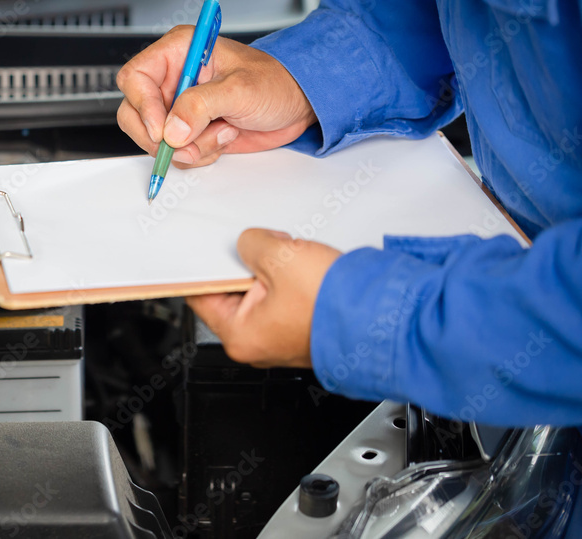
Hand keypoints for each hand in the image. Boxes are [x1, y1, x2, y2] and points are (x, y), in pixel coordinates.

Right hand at [116, 26, 316, 166]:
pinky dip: (198, 154)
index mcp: (178, 53)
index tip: (162, 129)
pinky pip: (175, 153)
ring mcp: (179, 108)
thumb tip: (172, 129)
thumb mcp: (240, 89)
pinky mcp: (189, 131)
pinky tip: (223, 138)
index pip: (135, 78)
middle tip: (189, 143)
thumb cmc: (276, 82)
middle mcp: (173, 79)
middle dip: (161, 137)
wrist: (297, 105)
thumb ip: (201, 106)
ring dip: (188, 147)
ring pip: (154, 139)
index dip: (142, 106)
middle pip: (134, 113)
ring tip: (221, 133)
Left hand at [188, 229, 341, 367]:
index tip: (206, 247)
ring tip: (290, 260)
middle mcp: (257, 344)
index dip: (204, 265)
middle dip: (246, 264)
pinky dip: (290, 280)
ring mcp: (281, 338)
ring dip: (273, 270)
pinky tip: (305, 269)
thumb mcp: (280, 256)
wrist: (386, 319)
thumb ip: (251, 244)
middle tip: (263, 248)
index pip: (202, 294)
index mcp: (239, 335)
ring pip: (261, 292)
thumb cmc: (335, 303)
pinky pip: (284, 298)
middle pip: (233, 291)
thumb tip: (250, 243)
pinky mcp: (302, 328)